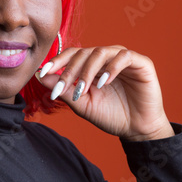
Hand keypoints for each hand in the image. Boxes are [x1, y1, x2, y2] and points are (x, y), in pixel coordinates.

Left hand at [34, 45, 173, 141]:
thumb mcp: (82, 104)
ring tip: (82, 89)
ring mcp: (124, 59)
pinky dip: (111, 68)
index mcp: (92, 66)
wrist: (136, 129)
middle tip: (62, 88)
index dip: (57, 61)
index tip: (43, 72)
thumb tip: (41, 75)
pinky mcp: (141, 63)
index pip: (72, 55)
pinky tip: (103, 82)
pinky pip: (124, 57)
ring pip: (101, 52)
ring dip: (88, 70)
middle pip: (83, 53)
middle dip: (70, 70)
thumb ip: (64, 89)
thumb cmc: (111, 116)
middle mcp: (107, 59)